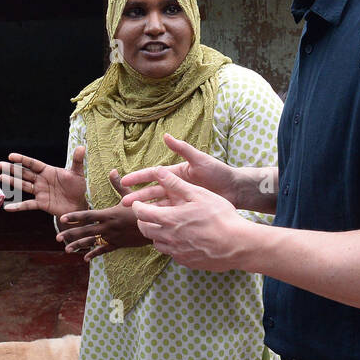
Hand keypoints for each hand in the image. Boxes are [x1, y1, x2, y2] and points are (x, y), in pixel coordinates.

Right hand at [0, 147, 87, 217]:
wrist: (78, 205)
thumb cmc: (78, 188)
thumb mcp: (78, 174)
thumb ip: (77, 161)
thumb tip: (82, 147)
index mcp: (48, 171)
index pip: (32, 164)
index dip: (22, 160)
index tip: (11, 156)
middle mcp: (41, 180)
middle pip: (24, 173)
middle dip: (12, 169)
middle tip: (0, 165)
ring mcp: (40, 192)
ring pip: (23, 186)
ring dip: (12, 182)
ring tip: (1, 178)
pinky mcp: (41, 203)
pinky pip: (28, 205)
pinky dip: (18, 207)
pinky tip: (8, 208)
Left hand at [55, 170, 144, 260]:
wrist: (155, 226)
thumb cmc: (143, 208)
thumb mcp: (130, 196)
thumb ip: (118, 185)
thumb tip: (112, 170)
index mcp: (109, 214)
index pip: (88, 215)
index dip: (75, 216)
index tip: (63, 217)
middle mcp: (108, 227)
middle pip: (86, 231)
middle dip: (71, 233)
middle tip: (58, 237)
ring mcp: (112, 237)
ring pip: (92, 242)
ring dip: (78, 245)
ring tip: (66, 250)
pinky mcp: (118, 244)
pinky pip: (103, 250)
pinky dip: (94, 253)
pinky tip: (85, 258)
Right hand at [119, 134, 239, 207]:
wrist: (235, 190)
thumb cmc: (219, 172)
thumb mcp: (200, 160)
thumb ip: (183, 149)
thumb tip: (166, 136)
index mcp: (175, 174)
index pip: (152, 175)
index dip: (138, 177)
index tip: (125, 181)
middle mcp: (175, 186)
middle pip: (152, 192)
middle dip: (138, 197)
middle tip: (124, 203)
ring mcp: (180, 199)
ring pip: (158, 204)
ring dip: (147, 209)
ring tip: (135, 215)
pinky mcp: (186, 210)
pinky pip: (170, 214)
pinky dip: (160, 218)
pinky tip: (152, 224)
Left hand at [128, 168, 254, 270]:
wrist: (237, 245)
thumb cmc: (221, 217)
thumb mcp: (199, 195)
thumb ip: (176, 184)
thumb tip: (159, 171)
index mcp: (169, 219)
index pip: (141, 213)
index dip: (136, 206)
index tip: (137, 202)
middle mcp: (168, 237)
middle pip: (144, 229)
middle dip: (142, 220)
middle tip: (146, 214)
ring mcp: (176, 251)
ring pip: (156, 242)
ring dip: (155, 233)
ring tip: (163, 226)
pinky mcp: (185, 261)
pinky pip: (170, 253)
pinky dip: (169, 245)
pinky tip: (179, 239)